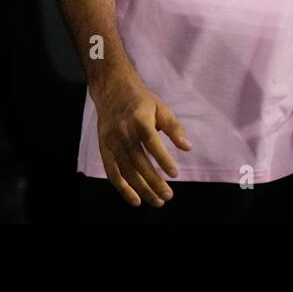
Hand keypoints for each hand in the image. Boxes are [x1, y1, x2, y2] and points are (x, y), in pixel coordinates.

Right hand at [92, 70, 191, 206]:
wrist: (111, 90)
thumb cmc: (141, 100)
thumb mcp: (161, 108)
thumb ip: (174, 128)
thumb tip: (187, 148)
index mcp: (139, 119)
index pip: (151, 142)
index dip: (162, 159)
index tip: (175, 174)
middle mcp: (123, 132)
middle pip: (138, 162)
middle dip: (154, 182)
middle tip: (168, 196)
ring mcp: (112, 141)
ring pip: (126, 171)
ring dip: (142, 189)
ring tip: (157, 201)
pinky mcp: (104, 148)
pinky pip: (112, 173)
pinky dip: (123, 189)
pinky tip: (136, 200)